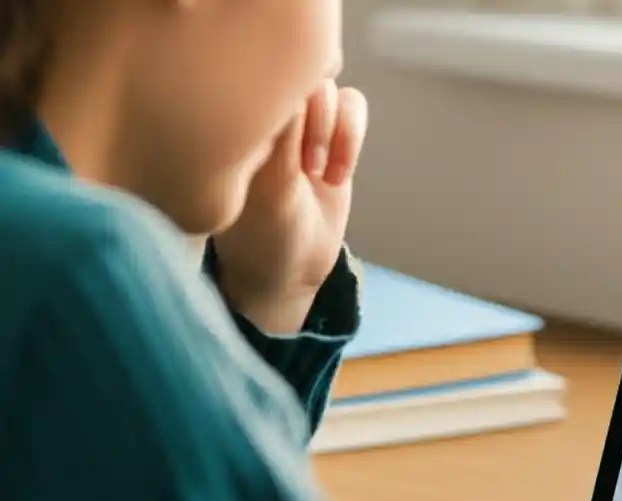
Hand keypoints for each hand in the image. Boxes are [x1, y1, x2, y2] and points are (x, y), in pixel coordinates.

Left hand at [213, 80, 368, 333]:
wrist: (287, 266)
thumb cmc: (260, 231)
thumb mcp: (270, 188)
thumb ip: (286, 137)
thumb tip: (301, 85)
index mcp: (230, 115)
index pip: (264, 76)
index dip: (288, 106)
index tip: (285, 156)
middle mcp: (265, 111)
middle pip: (303, 75)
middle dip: (315, 121)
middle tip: (306, 168)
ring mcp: (300, 119)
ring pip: (332, 90)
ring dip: (336, 132)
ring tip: (321, 173)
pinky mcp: (331, 131)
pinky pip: (353, 105)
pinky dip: (352, 137)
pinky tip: (338, 173)